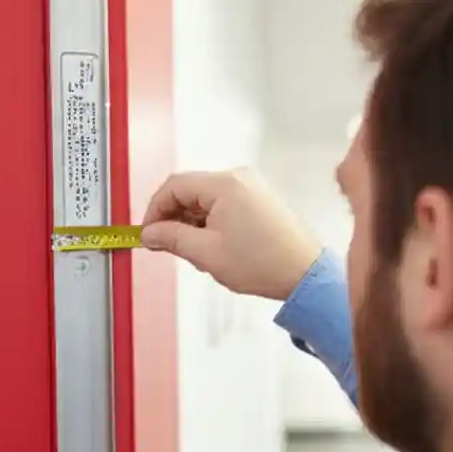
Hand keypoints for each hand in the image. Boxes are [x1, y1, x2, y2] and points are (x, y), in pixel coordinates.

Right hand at [141, 169, 321, 300]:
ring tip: (197, 252)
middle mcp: (239, 178)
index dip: (154, 209)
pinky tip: (214, 246)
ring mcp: (252, 187)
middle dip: (174, 218)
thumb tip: (149, 233)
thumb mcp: (206, 253)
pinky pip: (224, 205)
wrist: (304, 273)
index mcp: (225, 184)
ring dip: (193, 222)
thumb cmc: (261, 263)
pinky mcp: (260, 200)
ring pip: (206, 199)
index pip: (174, 186)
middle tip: (167, 246)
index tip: (148, 234)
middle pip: (190, 190)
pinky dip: (211, 222)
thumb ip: (171, 238)